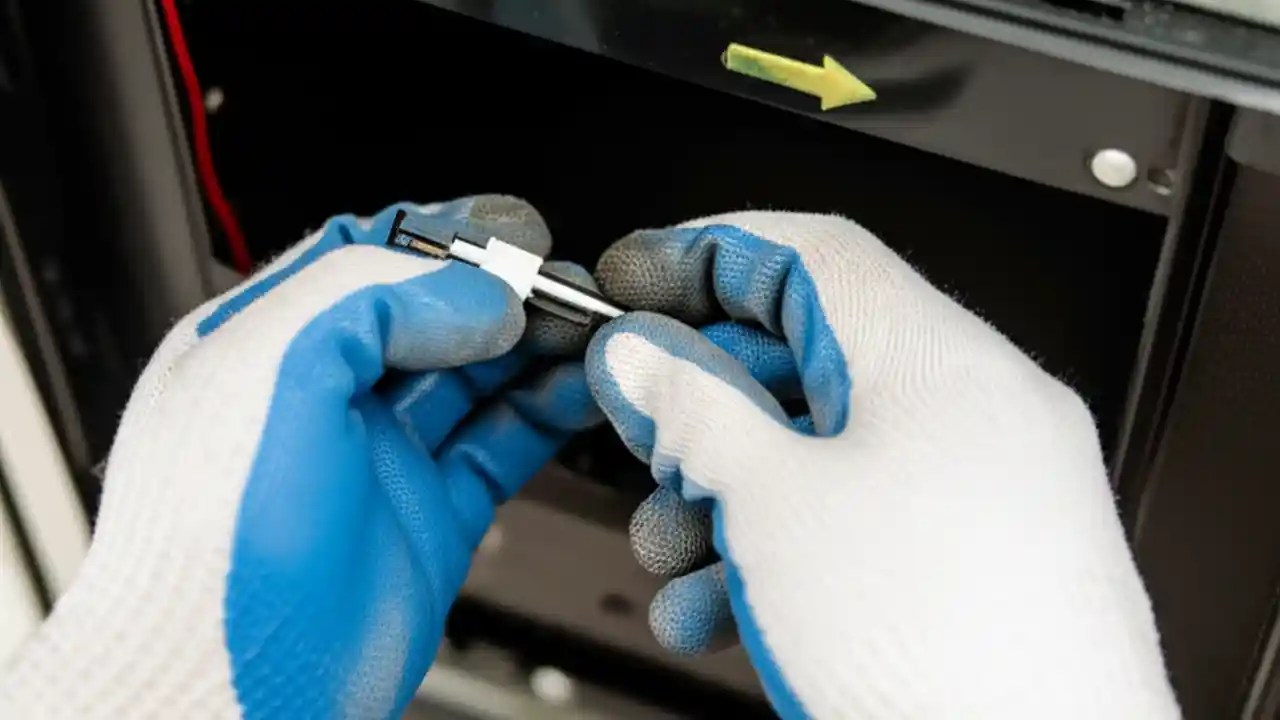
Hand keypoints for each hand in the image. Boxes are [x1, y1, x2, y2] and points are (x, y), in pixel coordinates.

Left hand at [0, 196, 599, 718]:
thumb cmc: (210, 547)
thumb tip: (477, 297)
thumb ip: (370, 298)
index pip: (372, 254)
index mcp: (269, 342)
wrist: (232, 688)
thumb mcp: (269, 370)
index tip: (515, 237)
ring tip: (594, 333)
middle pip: (439, 311)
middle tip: (571, 288)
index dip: (450, 236)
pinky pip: (504, 444)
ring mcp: (383, 456)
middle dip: (510, 291)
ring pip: (480, 375)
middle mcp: (329, 394)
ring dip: (540, 347)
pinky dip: (550, 413)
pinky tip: (582, 391)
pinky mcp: (431, 516)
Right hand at [586, 212, 1178, 717]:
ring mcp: (988, 486)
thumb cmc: (942, 653)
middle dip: (705, 402)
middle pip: (808, 356)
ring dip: (730, 491)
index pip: (809, 253)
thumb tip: (643, 354)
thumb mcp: (774, 505)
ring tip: (672, 549)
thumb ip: (694, 408)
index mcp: (941, 360)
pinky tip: (721, 601)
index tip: (638, 281)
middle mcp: (979, 409)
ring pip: (827, 449)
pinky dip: (785, 543)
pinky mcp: (982, 558)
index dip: (705, 253)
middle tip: (644, 433)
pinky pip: (865, 515)